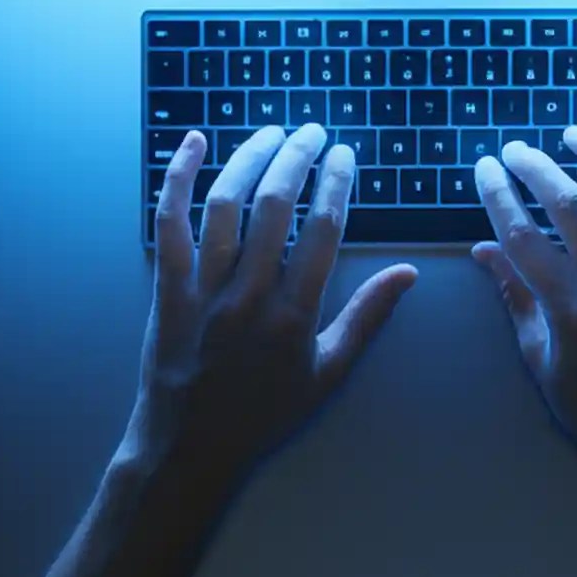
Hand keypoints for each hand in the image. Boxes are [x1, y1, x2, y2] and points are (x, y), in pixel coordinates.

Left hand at [129, 124, 417, 474]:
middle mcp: (251, 294)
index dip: (336, 183)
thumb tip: (408, 272)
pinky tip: (193, 143)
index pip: (323, 230)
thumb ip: (367, 318)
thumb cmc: (264, 413)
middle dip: (298, 157)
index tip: (344, 154)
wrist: (190, 446)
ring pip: (226, 205)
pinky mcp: (168, 288)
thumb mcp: (327, 373)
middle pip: (276, 206)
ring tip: (271, 132)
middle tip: (313, 130)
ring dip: (250, 158)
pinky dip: (177, 178)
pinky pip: (169, 224)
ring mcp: (205, 289)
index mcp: (296, 314)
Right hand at [472, 126, 576, 476]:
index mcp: (569, 309)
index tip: (484, 169)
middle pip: (568, 205)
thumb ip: (515, 299)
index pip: (522, 236)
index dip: (497, 195)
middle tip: (514, 150)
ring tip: (573, 133)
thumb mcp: (540, 360)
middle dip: (534, 168)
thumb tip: (484, 250)